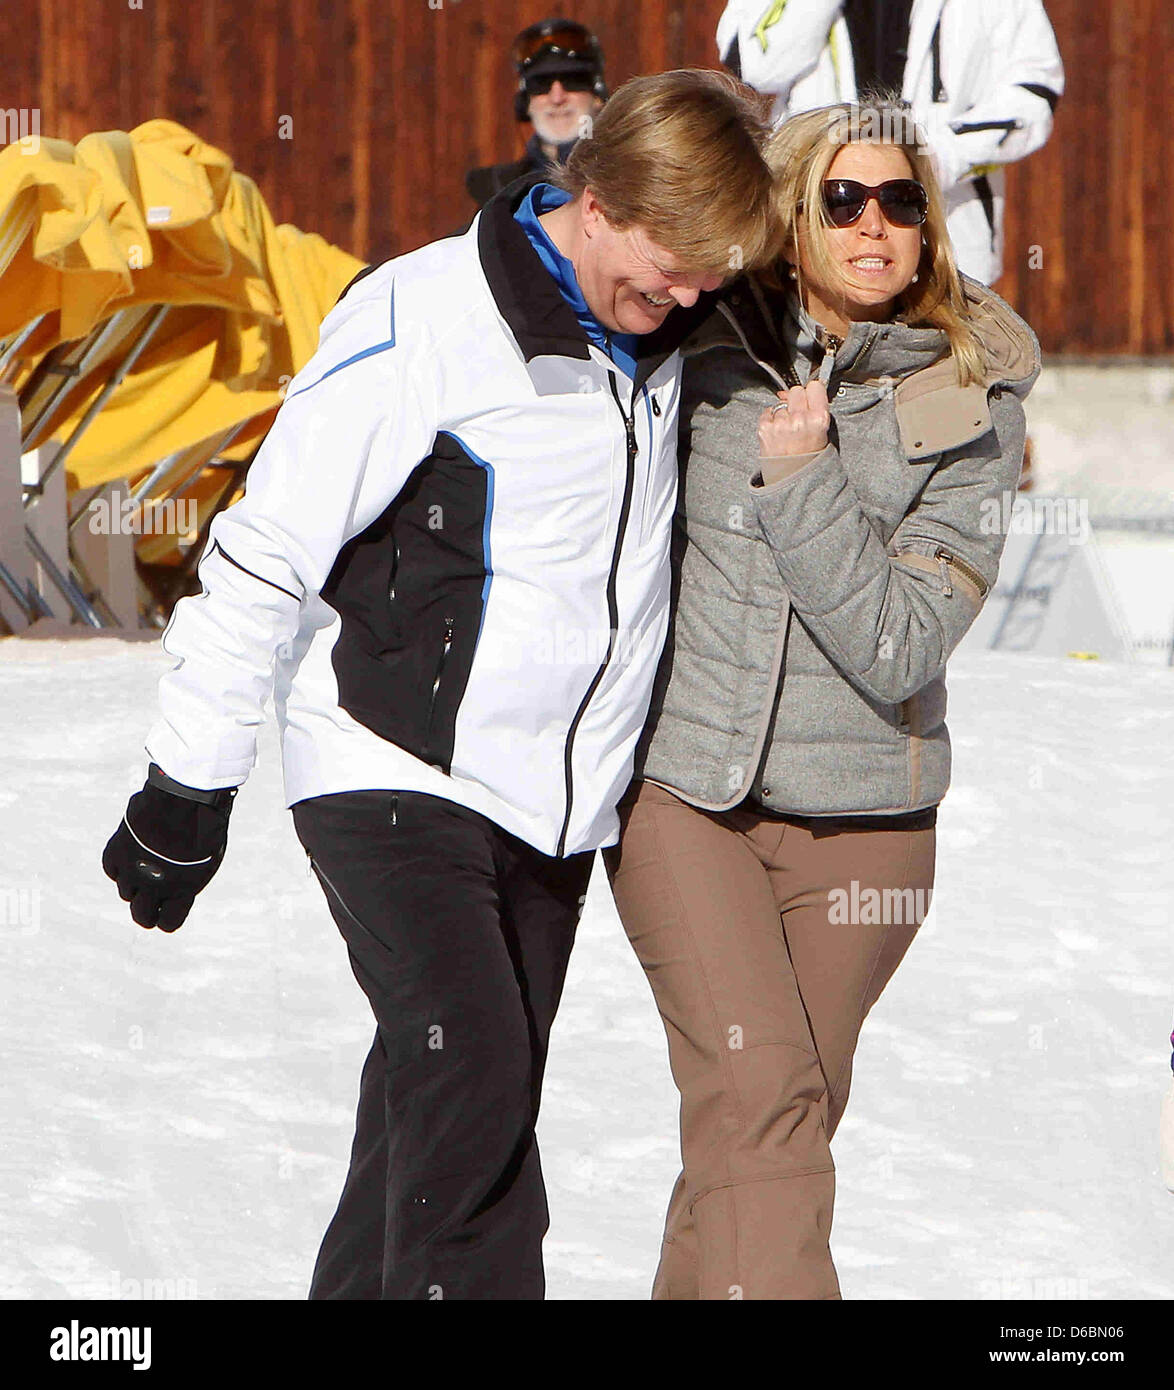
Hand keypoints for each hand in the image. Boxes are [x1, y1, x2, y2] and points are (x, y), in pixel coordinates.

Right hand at [102, 766, 235, 930]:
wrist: (185, 799)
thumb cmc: (204, 825)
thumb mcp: (208, 857)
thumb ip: (189, 878)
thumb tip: (175, 888)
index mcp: (183, 892)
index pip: (168, 924)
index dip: (167, 919)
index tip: (166, 912)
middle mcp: (155, 888)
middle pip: (141, 916)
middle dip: (145, 913)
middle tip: (148, 905)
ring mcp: (132, 871)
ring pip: (125, 892)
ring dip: (135, 883)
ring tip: (147, 864)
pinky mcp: (117, 852)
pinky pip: (111, 869)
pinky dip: (119, 865)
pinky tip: (130, 855)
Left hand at [758, 380, 829, 457]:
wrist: (792, 479)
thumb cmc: (808, 457)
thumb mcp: (822, 433)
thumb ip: (814, 409)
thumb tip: (796, 391)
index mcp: (819, 419)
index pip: (814, 387)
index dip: (811, 392)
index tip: (810, 398)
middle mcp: (800, 419)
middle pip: (796, 390)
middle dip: (796, 400)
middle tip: (797, 416)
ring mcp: (781, 423)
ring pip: (781, 403)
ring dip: (783, 412)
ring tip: (787, 431)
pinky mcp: (765, 428)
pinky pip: (768, 411)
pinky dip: (771, 419)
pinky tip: (777, 433)